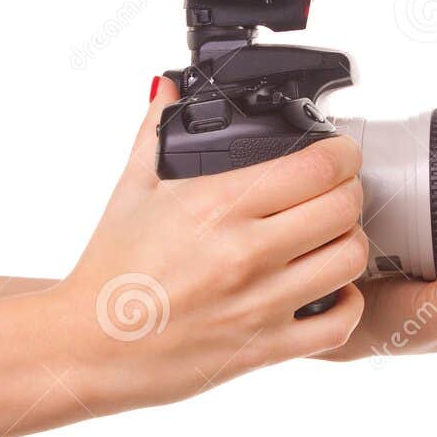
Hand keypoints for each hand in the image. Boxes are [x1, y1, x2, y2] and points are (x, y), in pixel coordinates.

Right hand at [52, 76, 367, 408]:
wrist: (88, 346)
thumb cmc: (110, 270)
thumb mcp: (130, 189)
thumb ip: (155, 131)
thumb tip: (165, 89)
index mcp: (218, 204)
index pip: (317, 168)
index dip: (340, 154)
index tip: (335, 153)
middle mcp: (245, 252)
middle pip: (343, 208)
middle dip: (347, 192)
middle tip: (334, 192)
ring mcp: (259, 303)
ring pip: (349, 260)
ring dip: (348, 241)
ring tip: (330, 238)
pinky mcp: (264, 347)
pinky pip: (338, 323)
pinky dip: (347, 302)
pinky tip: (329, 289)